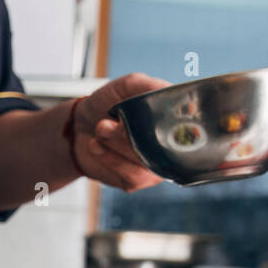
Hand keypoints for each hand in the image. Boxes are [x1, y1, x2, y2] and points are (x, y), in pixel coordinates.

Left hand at [72, 72, 170, 191]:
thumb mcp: (127, 86)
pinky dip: (110, 160)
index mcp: (174, 122)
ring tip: (100, 130)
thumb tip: (170, 90)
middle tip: (106, 123)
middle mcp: (171, 148)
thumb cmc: (107, 104)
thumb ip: (149, 85)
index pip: (189, 129)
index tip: (141, 119)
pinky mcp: (137, 182)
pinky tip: (96, 146)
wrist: (78, 127)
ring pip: (146, 163)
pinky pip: (132, 177)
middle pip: (163, 147)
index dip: (170, 125)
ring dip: (116, 145)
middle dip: (128, 134)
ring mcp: (157, 167)